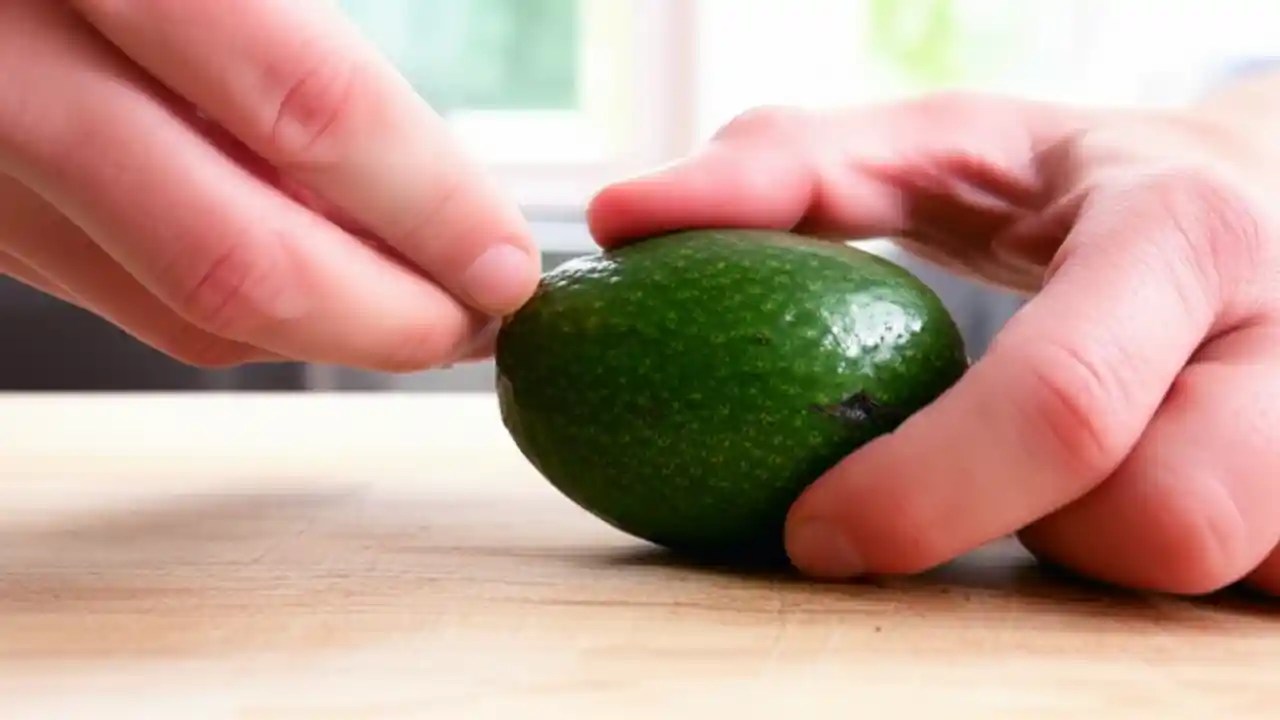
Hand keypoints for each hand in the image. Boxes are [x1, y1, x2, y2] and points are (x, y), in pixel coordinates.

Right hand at [0, 0, 538, 369]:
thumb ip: (285, 31)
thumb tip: (418, 164)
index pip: (305, 104)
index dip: (429, 202)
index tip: (508, 259)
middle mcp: (8, 64)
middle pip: (236, 255)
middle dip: (388, 316)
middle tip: (478, 320)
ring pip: (179, 303)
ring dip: (325, 330)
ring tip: (422, 310)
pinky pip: (121, 291)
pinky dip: (236, 306)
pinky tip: (312, 276)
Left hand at [588, 92, 1279, 595]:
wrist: (1260, 193)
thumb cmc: (1073, 179)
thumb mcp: (940, 144)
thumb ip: (787, 170)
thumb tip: (622, 217)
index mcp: (1182, 232)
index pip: (1065, 402)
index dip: (929, 491)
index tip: (815, 536)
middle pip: (1170, 526)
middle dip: (1042, 534)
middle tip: (984, 473)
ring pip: (1215, 573)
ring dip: (1104, 546)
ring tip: (1072, 466)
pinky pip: (1252, 596)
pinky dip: (1168, 564)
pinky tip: (1137, 486)